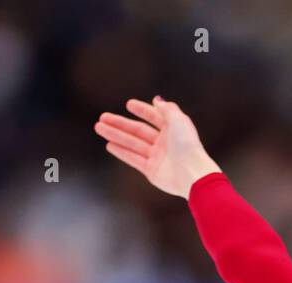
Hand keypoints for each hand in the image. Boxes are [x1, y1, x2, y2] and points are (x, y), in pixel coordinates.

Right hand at [94, 96, 220, 198]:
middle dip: (120, 124)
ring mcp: (157, 157)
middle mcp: (164, 143)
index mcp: (172, 129)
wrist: (192, 174)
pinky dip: (121, 152)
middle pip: (138, 131)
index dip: (142, 110)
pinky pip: (134, 159)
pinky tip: (109, 145)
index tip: (128, 104)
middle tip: (102, 117)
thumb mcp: (179, 120)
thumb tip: (157, 99)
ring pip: (132, 144)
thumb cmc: (188, 146)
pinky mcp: (152, 171)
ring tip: (99, 128)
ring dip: (116, 135)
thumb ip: (167, 109)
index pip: (154, 117)